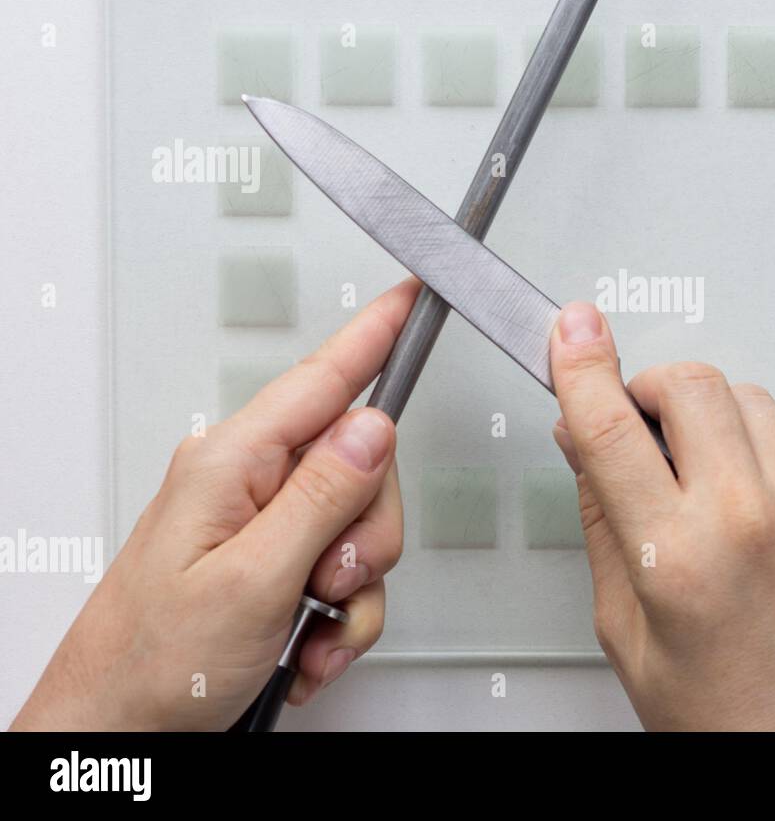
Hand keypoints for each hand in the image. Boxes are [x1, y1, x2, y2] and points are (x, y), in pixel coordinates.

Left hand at [11, 279, 420, 730]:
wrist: (115, 727)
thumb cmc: (153, 661)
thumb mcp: (253, 580)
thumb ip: (322, 497)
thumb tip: (374, 428)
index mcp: (232, 463)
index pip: (322, 380)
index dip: (373, 335)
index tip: (411, 295)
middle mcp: (247, 480)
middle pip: (361, 466)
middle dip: (368, 535)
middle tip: (334, 581)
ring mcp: (260, 521)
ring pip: (360, 524)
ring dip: (353, 589)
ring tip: (310, 627)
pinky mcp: (270, 559)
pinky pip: (342, 568)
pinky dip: (338, 615)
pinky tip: (307, 643)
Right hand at [548, 302, 774, 730]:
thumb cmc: (727, 713)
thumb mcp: (627, 629)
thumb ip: (603, 521)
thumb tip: (583, 441)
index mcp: (676, 558)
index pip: (612, 427)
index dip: (583, 366)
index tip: (572, 332)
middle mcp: (749, 520)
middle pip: (690, 383)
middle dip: (650, 388)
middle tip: (637, 425)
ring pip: (746, 397)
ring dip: (708, 417)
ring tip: (697, 471)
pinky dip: (759, 449)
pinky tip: (748, 497)